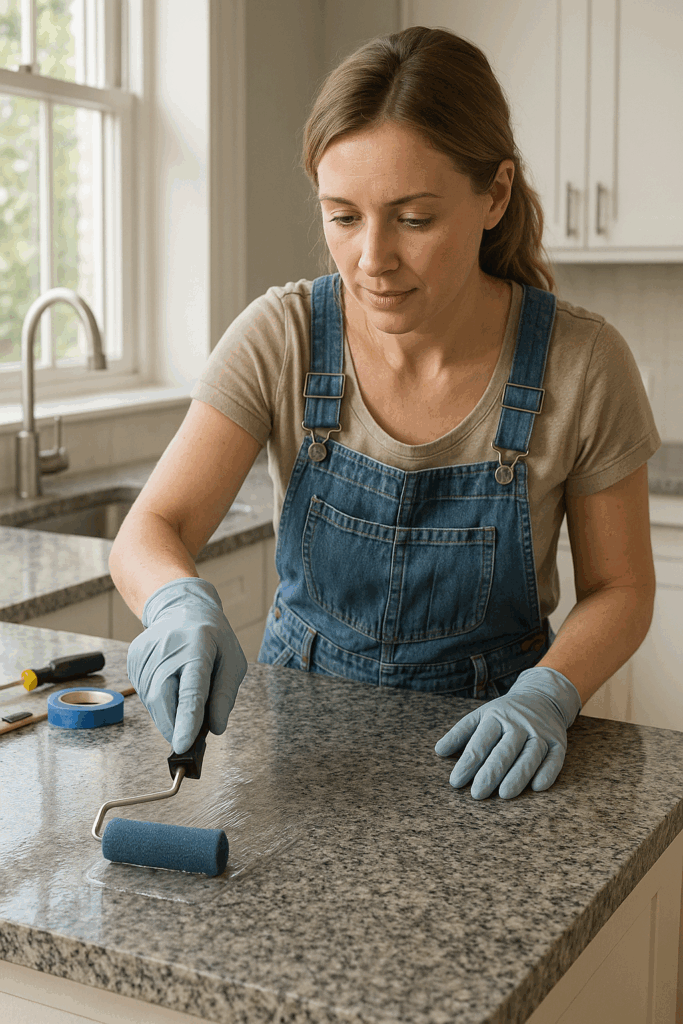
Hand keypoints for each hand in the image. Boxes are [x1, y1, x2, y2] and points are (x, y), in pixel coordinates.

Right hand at [127, 577, 246, 753]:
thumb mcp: (233, 661)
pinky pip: (145, 696)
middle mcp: (167, 650)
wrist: (181, 608)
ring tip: (184, 696)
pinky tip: (171, 685)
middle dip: (174, 726)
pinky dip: (160, 702)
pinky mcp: (133, 661)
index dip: (187, 720)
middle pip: (163, 700)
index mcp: (197, 648)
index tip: (183, 745)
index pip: (191, 690)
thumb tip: (215, 728)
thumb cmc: (212, 637)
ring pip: (153, 703)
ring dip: (169, 714)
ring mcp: (145, 654)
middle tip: (188, 740)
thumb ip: (225, 696)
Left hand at [434, 667, 581, 799]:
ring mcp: (540, 732)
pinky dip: (547, 772)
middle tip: (477, 794)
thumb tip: (439, 751)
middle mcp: (519, 723)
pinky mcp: (559, 743)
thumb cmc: (505, 714)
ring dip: (518, 775)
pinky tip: (537, 787)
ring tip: (504, 794)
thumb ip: (460, 733)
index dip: (467, 763)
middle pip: (504, 750)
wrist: (543, 697)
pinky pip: (554, 759)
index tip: (456, 782)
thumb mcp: (481, 715)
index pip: (480, 741)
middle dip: (490, 772)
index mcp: (496, 715)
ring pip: (529, 755)